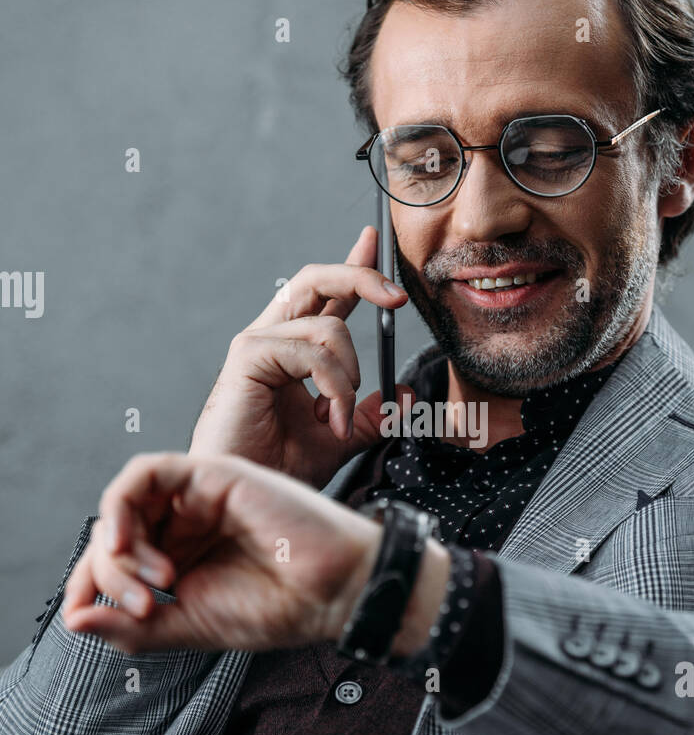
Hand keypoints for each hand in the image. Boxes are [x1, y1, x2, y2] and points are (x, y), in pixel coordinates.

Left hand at [60, 452, 451, 656]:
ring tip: (153, 584)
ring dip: (120, 547)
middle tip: (144, 607)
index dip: (88, 584)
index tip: (84, 616)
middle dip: (111, 574)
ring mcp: (198, 496)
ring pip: (124, 504)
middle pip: (114, 532)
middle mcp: (185, 522)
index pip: (113, 558)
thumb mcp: (189, 628)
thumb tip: (72, 618)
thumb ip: (131, 627)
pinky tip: (131, 543)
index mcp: (180, 555)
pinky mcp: (211, 474)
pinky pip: (145, 473)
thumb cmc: (279, 608)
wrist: (334, 594)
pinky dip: (124, 506)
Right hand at [189, 227, 413, 488]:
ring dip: (350, 378)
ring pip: (328, 328)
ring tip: (341, 423)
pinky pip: (311, 352)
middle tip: (397, 298)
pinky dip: (334, 387)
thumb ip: (371, 416)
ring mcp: (257, 343)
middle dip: (361, 275)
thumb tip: (405, 394)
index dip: (352, 265)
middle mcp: (272, 336)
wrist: (250, 495)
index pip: (325, 294)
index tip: (373, 239)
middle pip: (317, 278)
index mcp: (293, 348)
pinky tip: (331, 422)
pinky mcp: (248, 356)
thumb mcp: (341, 439)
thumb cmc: (279, 470)